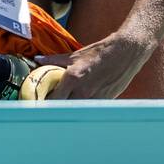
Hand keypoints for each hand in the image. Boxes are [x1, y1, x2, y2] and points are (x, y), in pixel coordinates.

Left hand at [35, 30, 157, 98]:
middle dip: (56, 108)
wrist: (125, 53)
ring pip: (78, 110)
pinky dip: (84, 107)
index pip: (53, 99)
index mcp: (72, 78)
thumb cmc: (99, 53)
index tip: (41, 102)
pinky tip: (81, 101)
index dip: (45, 103)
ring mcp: (96, 98)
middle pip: (64, 108)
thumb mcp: (74, 56)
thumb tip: (37, 60)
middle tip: (51, 105)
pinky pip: (91, 108)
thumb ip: (54, 60)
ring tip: (66, 103)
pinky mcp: (106, 101)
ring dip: (71, 108)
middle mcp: (83, 91)